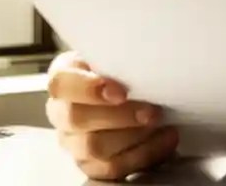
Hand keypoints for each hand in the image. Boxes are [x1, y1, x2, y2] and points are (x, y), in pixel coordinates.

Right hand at [45, 51, 179, 180]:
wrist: (137, 95)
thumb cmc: (125, 73)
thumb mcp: (119, 58)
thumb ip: (121, 59)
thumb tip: (145, 62)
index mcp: (64, 79)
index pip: (60, 83)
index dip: (88, 89)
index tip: (120, 91)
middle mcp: (62, 112)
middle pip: (77, 119)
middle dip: (120, 116)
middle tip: (152, 111)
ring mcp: (73, 142)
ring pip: (94, 147)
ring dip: (134, 136)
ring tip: (161, 124)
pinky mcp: (91, 165)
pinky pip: (112, 167)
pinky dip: (143, 154)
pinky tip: (164, 139)